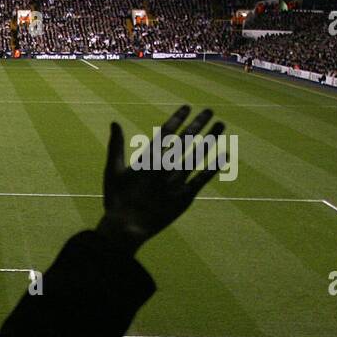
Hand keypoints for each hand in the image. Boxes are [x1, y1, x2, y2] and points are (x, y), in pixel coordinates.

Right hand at [96, 105, 223, 253]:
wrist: (126, 229)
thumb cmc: (117, 199)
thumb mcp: (112, 171)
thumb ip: (116, 146)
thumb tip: (114, 122)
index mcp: (147, 160)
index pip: (166, 133)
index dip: (178, 119)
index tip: (188, 107)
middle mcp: (165, 168)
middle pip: (186, 140)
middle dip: (199, 123)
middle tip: (210, 110)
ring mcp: (176, 183)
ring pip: (197, 156)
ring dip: (210, 139)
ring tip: (221, 125)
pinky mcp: (184, 197)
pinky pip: (202, 179)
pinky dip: (214, 167)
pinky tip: (224, 155)